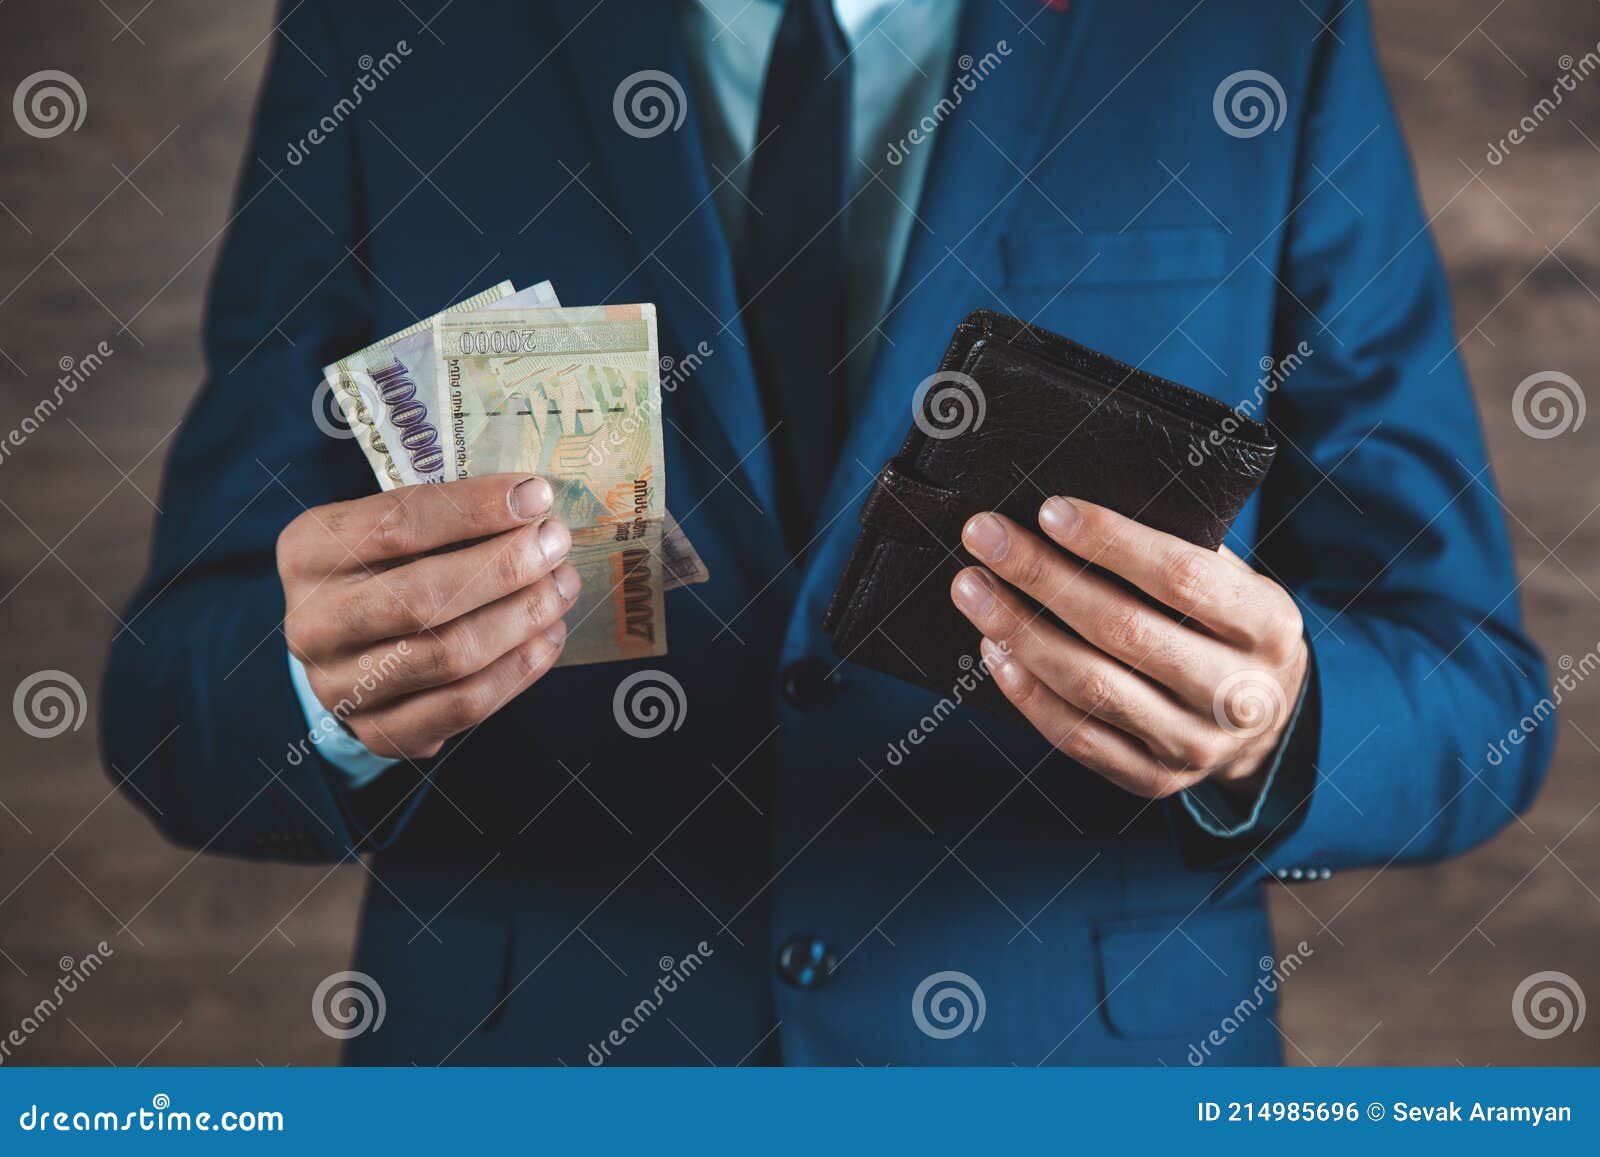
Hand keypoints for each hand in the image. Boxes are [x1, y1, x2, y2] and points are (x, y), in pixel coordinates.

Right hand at [278, 474, 579, 758]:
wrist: (349, 649)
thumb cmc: (386, 568)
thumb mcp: (392, 528)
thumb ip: (447, 516)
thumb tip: (534, 504)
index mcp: (307, 552)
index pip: (395, 524)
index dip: (474, 509)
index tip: (536, 495)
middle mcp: (312, 623)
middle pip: (423, 597)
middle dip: (505, 567)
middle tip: (556, 544)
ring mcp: (339, 686)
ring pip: (449, 655)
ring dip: (522, 617)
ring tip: (562, 586)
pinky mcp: (380, 732)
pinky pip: (464, 705)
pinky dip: (519, 669)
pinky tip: (549, 636)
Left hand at [950, 497, 1307, 799]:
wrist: (1266, 721)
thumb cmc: (1228, 624)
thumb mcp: (1234, 582)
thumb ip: (1177, 551)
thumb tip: (1067, 515)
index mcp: (1267, 626)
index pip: (1182, 578)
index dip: (1111, 541)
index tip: (1049, 510)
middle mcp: (1238, 693)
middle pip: (1124, 630)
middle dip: (1043, 577)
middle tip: (985, 536)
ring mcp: (1196, 744)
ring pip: (1092, 687)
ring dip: (1019, 632)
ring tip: (972, 588)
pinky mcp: (1154, 778)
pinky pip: (1078, 737)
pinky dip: (1027, 692)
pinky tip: (992, 649)